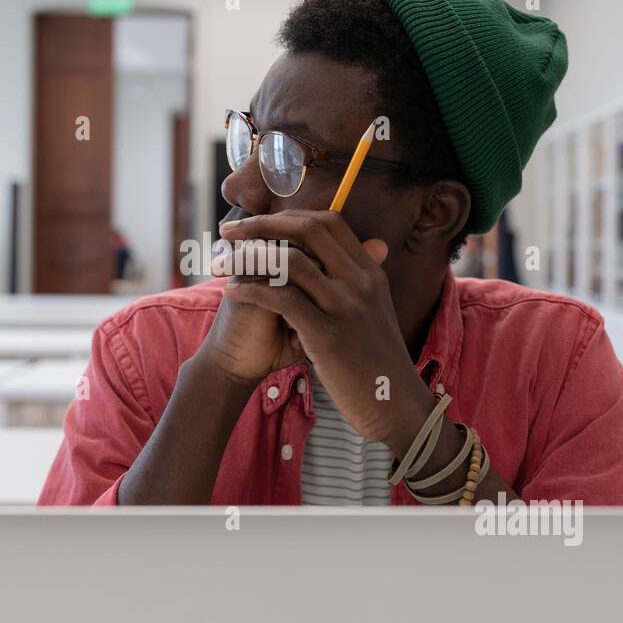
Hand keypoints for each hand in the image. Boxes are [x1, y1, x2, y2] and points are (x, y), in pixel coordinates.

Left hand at [217, 210, 427, 443]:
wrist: (397, 405)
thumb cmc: (379, 364)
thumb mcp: (374, 314)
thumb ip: (355, 285)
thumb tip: (340, 262)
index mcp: (370, 273)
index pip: (330, 223)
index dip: (291, 216)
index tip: (262, 222)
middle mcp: (360, 282)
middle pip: (309, 230)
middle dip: (264, 223)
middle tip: (231, 230)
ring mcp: (346, 307)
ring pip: (293, 261)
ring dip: (251, 256)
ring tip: (224, 262)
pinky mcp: (328, 335)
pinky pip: (283, 299)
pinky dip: (252, 291)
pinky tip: (233, 293)